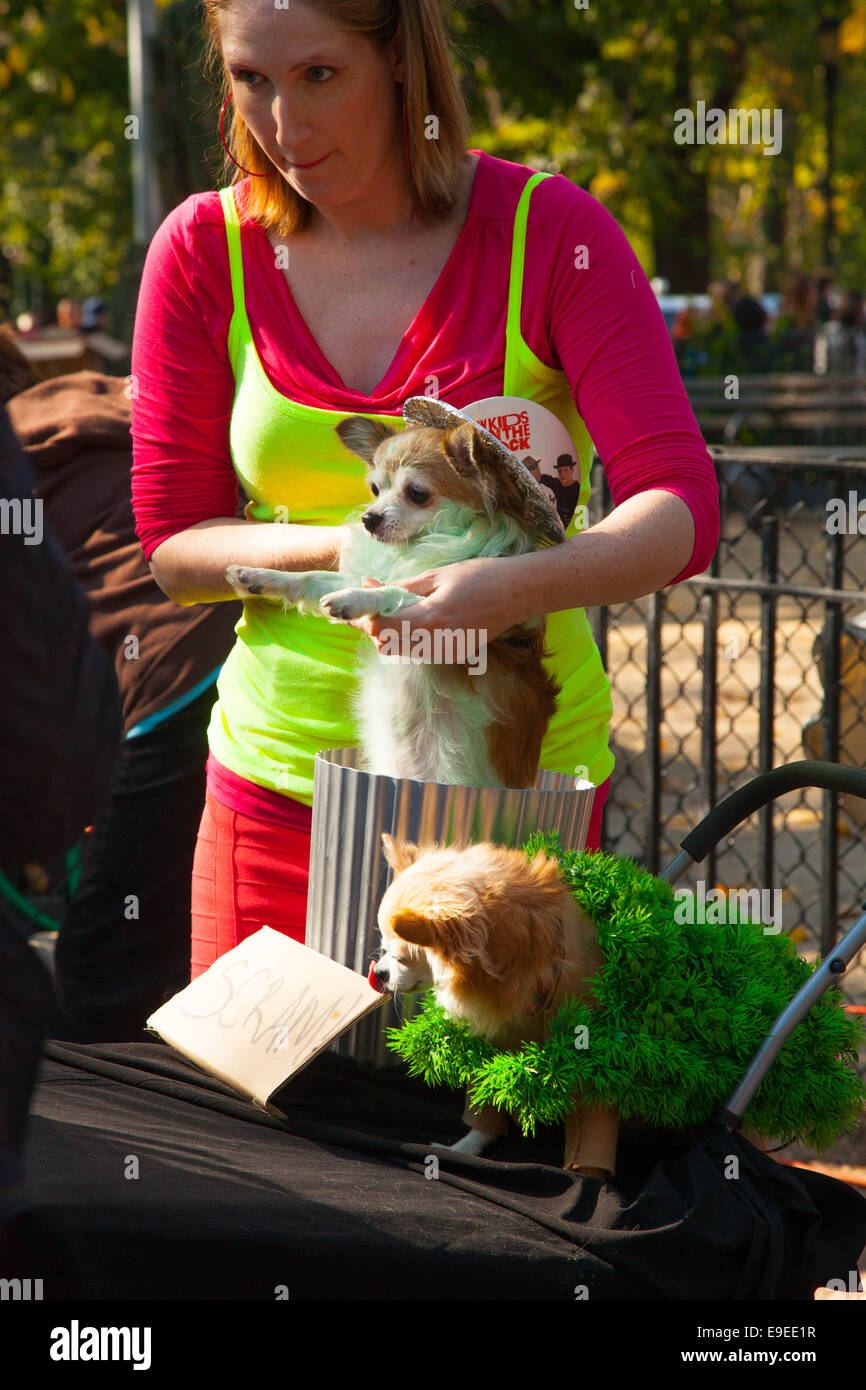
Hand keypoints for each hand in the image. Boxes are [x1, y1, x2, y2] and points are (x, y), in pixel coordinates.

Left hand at [344, 556, 530, 651]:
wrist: (519, 593)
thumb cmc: (481, 576)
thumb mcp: (437, 576)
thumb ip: (401, 587)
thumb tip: (369, 586)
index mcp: (430, 619)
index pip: (381, 629)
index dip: (365, 617)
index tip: (361, 601)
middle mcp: (437, 642)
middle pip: (387, 645)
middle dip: (375, 627)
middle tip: (376, 604)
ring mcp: (447, 652)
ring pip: (402, 652)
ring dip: (392, 634)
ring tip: (397, 609)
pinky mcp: (455, 654)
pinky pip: (421, 652)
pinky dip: (411, 638)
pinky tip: (420, 619)